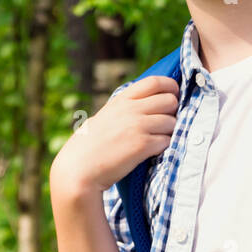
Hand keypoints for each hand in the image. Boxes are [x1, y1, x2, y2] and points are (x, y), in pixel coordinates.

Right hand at [50, 75, 178, 203]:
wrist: (79, 169)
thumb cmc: (92, 144)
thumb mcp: (108, 115)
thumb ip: (128, 105)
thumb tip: (152, 99)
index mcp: (122, 99)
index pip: (156, 81)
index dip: (171, 87)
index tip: (172, 97)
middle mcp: (131, 109)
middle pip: (170, 101)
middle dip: (172, 112)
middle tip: (164, 124)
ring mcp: (137, 126)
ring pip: (172, 122)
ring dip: (169, 132)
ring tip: (156, 140)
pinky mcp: (142, 145)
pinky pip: (167, 141)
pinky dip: (163, 147)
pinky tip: (152, 152)